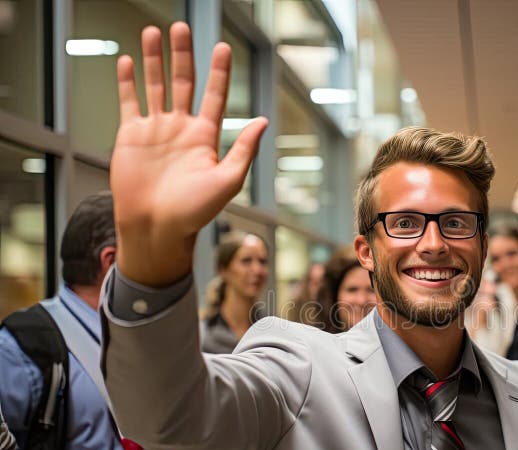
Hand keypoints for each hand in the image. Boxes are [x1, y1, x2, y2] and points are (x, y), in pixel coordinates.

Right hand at [111, 23, 267, 286]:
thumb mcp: (227, 181)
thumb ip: (243, 150)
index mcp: (205, 137)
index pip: (213, 96)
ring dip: (154, 60)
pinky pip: (130, 102)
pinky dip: (128, 82)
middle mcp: (181, 128)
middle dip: (182, 54)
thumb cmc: (195, 212)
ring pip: (155, 86)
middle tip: (180, 27)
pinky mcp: (131, 136)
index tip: (222, 47)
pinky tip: (128, 61)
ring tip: (154, 32)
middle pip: (183, 82)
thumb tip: (263, 121)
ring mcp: (156, 130)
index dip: (218, 72)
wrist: (157, 228)